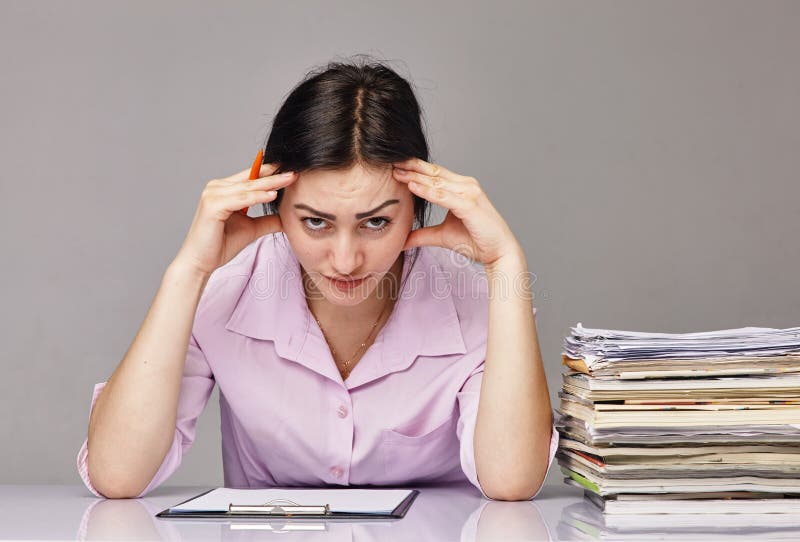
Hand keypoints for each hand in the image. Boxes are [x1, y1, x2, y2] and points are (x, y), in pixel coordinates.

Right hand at [173, 163, 297, 275]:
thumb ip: (267, 221)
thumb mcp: (251, 229)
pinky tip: (273, 195)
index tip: (292, 171)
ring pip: (248, 187)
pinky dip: (257, 197)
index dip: (271, 173)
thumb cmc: (220, 245)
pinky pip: (241, 199)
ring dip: (270, 183)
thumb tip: (286, 217)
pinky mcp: (213, 205)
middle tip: (295, 172)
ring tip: (290, 179)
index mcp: (224, 189)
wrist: (201, 262)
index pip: (251, 176)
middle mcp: (216, 187)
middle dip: (275, 175)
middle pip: (251, 179)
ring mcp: (213, 194)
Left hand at [392, 158, 521, 266]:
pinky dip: (427, 191)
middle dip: (412, 168)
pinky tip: (412, 186)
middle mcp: (466, 186)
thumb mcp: (442, 236)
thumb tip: (402, 240)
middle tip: (390, 163)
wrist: (498, 252)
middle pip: (434, 173)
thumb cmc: (476, 241)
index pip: (434, 174)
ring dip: (416, 177)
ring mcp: (469, 194)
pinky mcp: (470, 205)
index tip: (395, 167)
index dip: (414, 169)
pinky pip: (444, 196)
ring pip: (437, 182)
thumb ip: (422, 235)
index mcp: (461, 188)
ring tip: (397, 173)